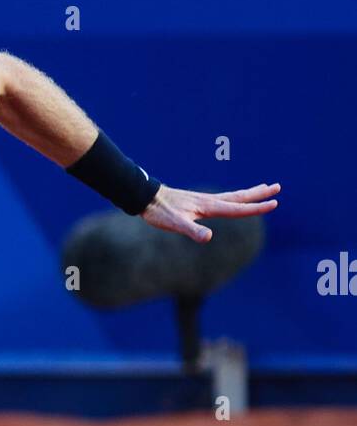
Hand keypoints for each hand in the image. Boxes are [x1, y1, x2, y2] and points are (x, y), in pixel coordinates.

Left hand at [142, 182, 279, 243]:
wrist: (147, 197)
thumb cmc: (161, 212)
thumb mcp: (176, 225)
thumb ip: (192, 231)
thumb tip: (208, 238)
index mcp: (209, 207)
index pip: (238, 208)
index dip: (256, 208)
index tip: (274, 204)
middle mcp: (210, 201)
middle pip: (240, 197)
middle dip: (259, 194)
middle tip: (278, 187)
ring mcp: (204, 200)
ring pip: (233, 196)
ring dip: (249, 193)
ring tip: (264, 187)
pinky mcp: (198, 201)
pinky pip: (222, 199)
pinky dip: (234, 197)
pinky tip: (233, 199)